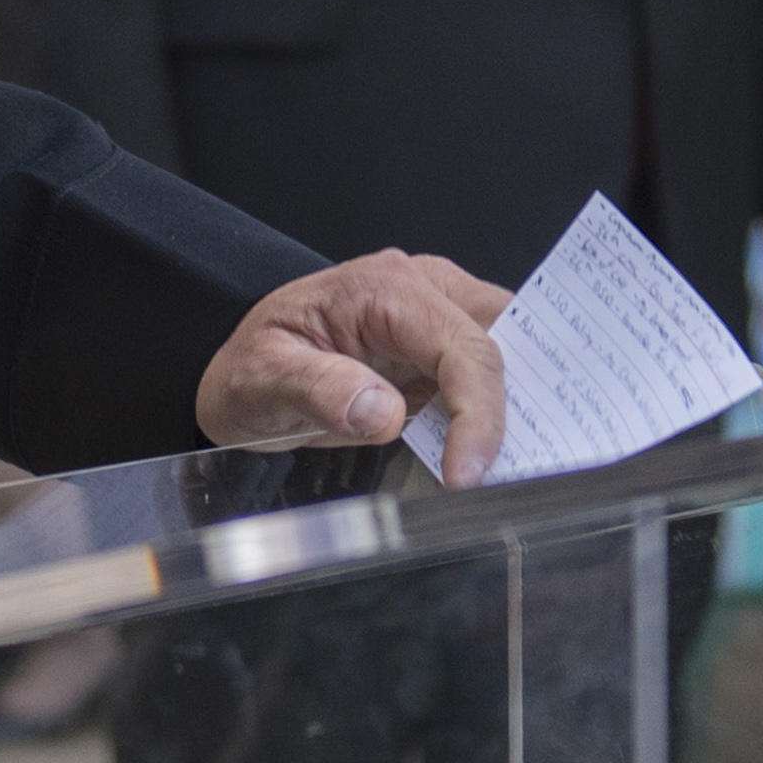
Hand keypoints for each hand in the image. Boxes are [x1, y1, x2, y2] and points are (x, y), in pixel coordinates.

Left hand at [196, 251, 514, 485]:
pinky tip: (487, 453)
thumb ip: (321, 390)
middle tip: (512, 467)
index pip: (461, 345)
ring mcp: (435, 317)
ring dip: (517, 406)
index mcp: (383, 288)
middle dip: (521, 401)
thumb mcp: (264, 379)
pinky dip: (496, 411)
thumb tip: (383, 412)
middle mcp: (420, 290)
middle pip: (505, 335)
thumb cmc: (249, 368)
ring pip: (509, 349)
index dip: (478, 413)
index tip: (467, 474)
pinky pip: (485, 374)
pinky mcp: (438, 351)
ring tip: (511, 466)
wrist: (241, 373)